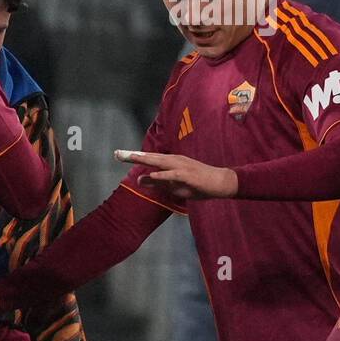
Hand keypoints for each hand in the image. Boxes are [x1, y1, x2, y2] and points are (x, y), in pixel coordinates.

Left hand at [114, 149, 237, 200]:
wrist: (221, 183)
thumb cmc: (198, 184)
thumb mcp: (174, 186)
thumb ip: (157, 182)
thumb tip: (139, 180)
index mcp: (171, 162)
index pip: (150, 158)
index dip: (135, 156)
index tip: (119, 155)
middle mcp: (175, 160)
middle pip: (151, 157)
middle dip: (135, 155)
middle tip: (118, 153)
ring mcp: (182, 166)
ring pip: (160, 162)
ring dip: (145, 159)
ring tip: (131, 158)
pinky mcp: (189, 174)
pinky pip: (173, 174)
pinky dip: (162, 174)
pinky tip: (151, 174)